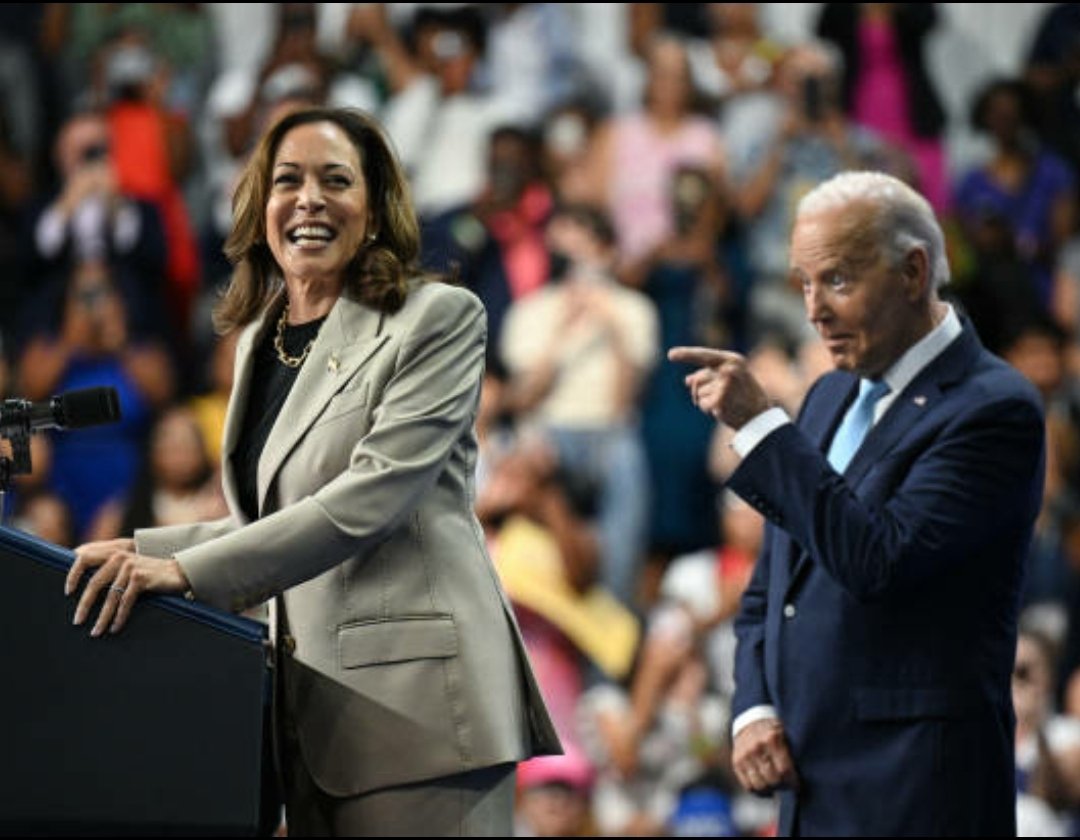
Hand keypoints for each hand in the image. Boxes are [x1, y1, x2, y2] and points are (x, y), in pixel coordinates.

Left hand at [65, 538, 189, 635]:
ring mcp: (131, 567)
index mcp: (113, 552)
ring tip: (96, 632)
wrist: (179, 572)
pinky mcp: (141, 578)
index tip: (68, 593)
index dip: (72, 574)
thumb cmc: (150, 573)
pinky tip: (115, 628)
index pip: (84, 558)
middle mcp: (120, 556)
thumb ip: (110, 570)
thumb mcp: (128, 567)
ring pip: (110, 597)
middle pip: (94, 583)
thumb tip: (85, 587)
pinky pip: (125, 601)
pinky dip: (119, 617)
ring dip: (102, 618)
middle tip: (77, 621)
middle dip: (84, 605)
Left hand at [668, 346, 770, 428]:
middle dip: (697, 389)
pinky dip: (707, 409)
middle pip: (698, 379)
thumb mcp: (730, 379)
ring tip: (723, 403)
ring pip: (699, 392)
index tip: (670, 355)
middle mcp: (728, 370)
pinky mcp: (719, 400)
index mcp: (732, 360)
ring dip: (705, 400)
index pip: (704, 355)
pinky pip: (701, 403)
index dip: (686, 354)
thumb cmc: (745, 395)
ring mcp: (724, 385)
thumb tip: (687, 380)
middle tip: (712, 397)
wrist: (759, 416)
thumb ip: (709, 376)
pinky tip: (721, 410)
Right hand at [733, 717, 798, 794]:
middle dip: (783, 785)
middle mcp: (756, 747)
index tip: (797, 783)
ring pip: (760, 785)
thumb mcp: (786, 733)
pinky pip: (748, 786)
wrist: (750, 721)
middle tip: (787, 783)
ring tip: (776, 783)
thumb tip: (806, 772)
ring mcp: (744, 756)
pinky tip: (765, 785)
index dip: (793, 781)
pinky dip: (758, 790)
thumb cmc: (774, 730)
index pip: (784, 770)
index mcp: (771, 738)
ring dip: (771, 788)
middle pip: (772, 779)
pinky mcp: (736, 763)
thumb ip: (792, 750)